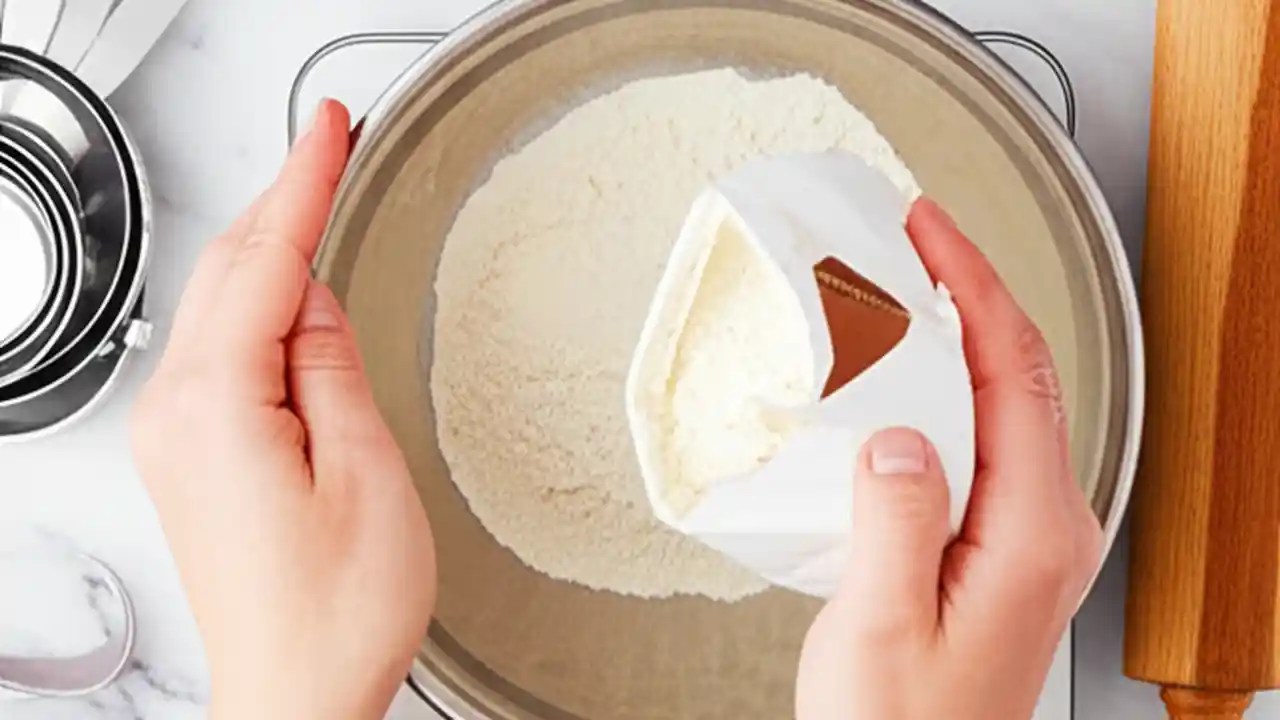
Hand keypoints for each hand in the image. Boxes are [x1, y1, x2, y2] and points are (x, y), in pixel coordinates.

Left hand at [131, 100, 435, 719]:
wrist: (294, 696)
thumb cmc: (335, 612)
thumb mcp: (365, 471)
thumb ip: (329, 367)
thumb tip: (311, 298)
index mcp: (218, 409)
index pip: (263, 263)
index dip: (302, 185)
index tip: (329, 131)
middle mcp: (175, 416)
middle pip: (227, 274)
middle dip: (281, 204)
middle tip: (330, 146)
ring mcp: (173, 437)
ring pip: (220, 308)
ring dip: (270, 253)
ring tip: (318, 203)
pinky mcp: (189, 457)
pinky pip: (218, 353)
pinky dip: (256, 307)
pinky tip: (288, 294)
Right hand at [796, 199, 1102, 719]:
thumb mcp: (883, 627)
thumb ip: (895, 521)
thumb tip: (899, 436)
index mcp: (1032, 534)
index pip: (1016, 373)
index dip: (975, 286)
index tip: (930, 229)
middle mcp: (1044, 529)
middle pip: (1019, 376)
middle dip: (969, 294)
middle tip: (911, 242)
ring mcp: (1024, 538)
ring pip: (1000, 405)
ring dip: (956, 338)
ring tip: (901, 295)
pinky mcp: (993, 549)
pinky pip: (976, 443)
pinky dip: (941, 392)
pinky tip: (899, 386)